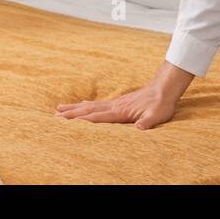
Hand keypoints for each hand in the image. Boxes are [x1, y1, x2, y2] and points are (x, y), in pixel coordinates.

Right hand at [56, 63, 192, 128]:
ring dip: (75, 108)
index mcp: (121, 111)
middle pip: (89, 110)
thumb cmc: (161, 104)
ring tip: (60, 108)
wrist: (164, 88)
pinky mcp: (118, 102)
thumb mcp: (157, 116)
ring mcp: (115, 102)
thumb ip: (147, 123)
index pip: (98, 117)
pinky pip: (97, 104)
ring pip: (91, 106)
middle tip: (55, 114)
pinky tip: (82, 105)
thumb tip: (139, 129)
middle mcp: (115, 105)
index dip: (82, 120)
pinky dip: (86, 105)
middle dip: (72, 113)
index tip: (67, 121)